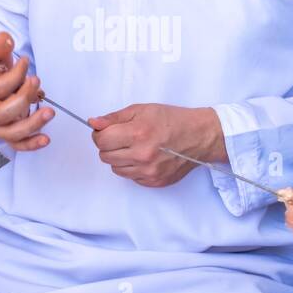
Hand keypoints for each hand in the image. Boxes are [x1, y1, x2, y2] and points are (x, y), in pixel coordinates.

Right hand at [0, 32, 52, 151]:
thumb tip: (5, 40)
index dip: (15, 75)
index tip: (25, 62)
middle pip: (3, 113)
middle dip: (24, 97)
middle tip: (37, 81)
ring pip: (11, 132)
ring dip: (33, 123)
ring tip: (49, 111)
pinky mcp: (1, 134)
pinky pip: (16, 144)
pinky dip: (31, 144)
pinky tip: (45, 139)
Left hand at [87, 103, 224, 187]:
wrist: (199, 136)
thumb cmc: (172, 120)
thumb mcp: (142, 110)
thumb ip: (114, 118)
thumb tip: (93, 123)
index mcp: (137, 133)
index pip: (101, 141)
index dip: (100, 134)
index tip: (107, 131)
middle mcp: (142, 155)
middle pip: (105, 156)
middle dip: (109, 146)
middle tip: (123, 137)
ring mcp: (148, 171)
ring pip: (116, 169)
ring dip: (120, 158)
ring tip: (135, 147)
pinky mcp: (154, 182)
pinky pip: (130, 177)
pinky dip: (133, 168)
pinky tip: (145, 157)